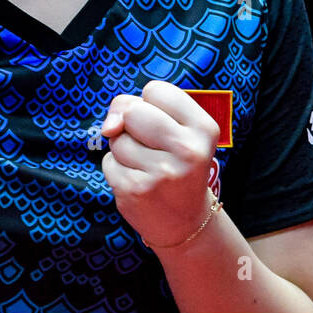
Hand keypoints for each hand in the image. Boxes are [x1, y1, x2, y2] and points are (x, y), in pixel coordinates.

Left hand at [99, 80, 220, 248]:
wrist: (185, 222)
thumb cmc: (176, 163)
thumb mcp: (176, 129)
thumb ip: (137, 108)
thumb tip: (108, 127)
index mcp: (204, 129)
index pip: (156, 90)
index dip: (150, 104)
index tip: (163, 124)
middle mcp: (188, 150)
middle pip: (133, 111)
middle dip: (132, 125)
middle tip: (151, 146)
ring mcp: (161, 172)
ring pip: (117, 138)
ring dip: (123, 149)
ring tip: (147, 166)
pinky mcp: (136, 190)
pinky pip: (108, 161)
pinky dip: (117, 169)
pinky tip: (138, 181)